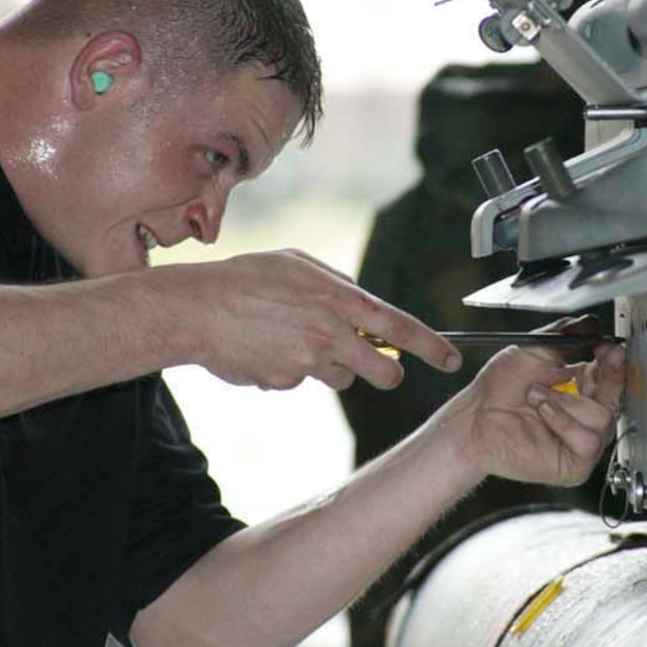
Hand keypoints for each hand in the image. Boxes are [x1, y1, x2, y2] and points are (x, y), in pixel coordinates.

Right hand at [168, 250, 460, 392]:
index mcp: (339, 299)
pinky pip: (300, 382)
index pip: (399, 327)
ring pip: (340, 379)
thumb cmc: (246, 279)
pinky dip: (289, 370)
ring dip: (329, 367)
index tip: (451, 360)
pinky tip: (264, 348)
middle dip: (386, 373)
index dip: (431, 347)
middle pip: (383, 373)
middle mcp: (330, 334)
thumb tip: (363, 307)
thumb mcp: (299, 264)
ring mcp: (308, 363)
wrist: (196, 309)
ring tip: (292, 339)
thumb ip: (338, 284)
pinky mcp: (285, 382)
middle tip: (375, 366)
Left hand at [443, 320, 624, 487]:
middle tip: (580, 368)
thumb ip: (566, 334)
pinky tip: (544, 416)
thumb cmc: (499, 388)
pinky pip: (589, 442)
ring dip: (567, 402)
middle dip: (605, 379)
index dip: (615, 361)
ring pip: (603, 418)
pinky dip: (565, 424)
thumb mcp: (534, 350)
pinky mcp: (574, 463)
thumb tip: (593, 323)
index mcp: (581, 385)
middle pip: (618, 396)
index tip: (608, 348)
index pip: (613, 374)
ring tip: (537, 398)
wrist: (476, 416)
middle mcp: (585, 412)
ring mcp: (582, 438)